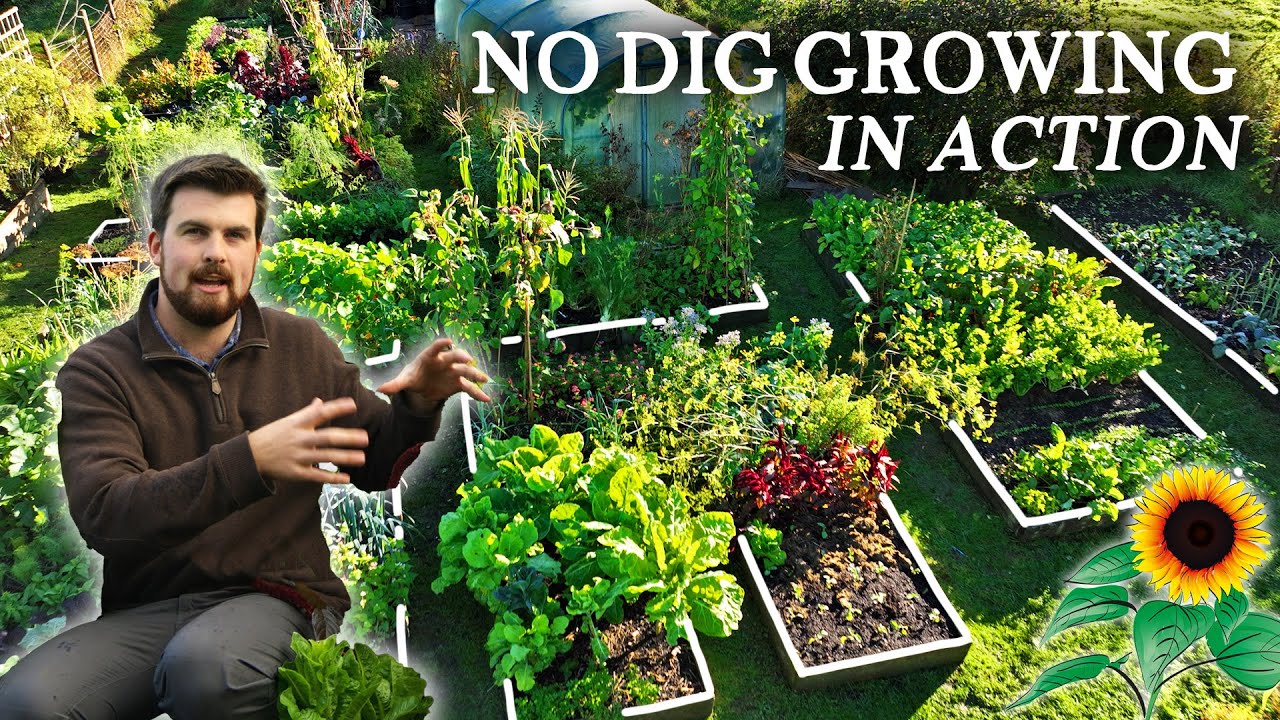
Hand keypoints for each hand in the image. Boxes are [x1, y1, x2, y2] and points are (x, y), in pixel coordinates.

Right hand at [247, 398, 368, 484]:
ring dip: (345, 457)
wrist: (250, 456)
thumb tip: (320, 401)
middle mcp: (300, 438)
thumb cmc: (273, 435)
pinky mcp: (296, 473)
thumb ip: (307, 413)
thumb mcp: (288, 421)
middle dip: (347, 438)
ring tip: (362, 458)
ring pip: (325, 457)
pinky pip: (317, 476)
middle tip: (365, 438)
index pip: (320, 413)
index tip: (353, 405)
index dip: (337, 408)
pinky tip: (347, 478)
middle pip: (327, 437)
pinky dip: (333, 478)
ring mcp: (298, 456)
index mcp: (298, 423)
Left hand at [377, 338, 491, 404]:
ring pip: (465, 371)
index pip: (436, 347)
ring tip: (484, 379)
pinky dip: (477, 393)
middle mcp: (444, 362)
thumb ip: (394, 384)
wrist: (422, 386)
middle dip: (461, 357)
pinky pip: (469, 388)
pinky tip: (486, 399)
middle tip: (467, 359)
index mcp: (430, 357)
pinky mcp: (458, 384)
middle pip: (454, 357)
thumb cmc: (413, 377)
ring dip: (475, 374)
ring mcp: (453, 372)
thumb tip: (379, 389)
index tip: (449, 342)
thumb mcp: (404, 380)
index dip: (442, 344)